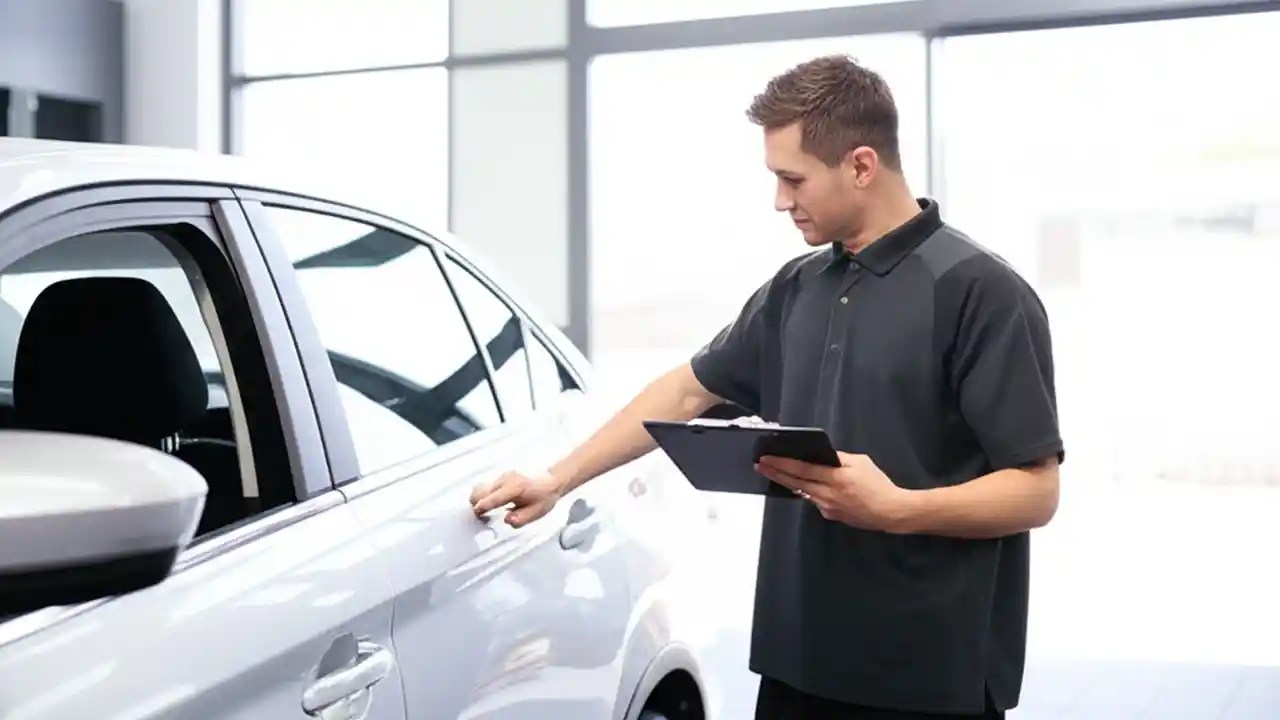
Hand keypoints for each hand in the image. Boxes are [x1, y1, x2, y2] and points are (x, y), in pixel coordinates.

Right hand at [470, 469, 565, 528]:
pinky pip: (486, 487)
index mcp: (513, 488)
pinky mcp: (501, 478)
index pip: (491, 498)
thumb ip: (520, 519)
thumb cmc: (543, 497)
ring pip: (481, 488)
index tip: (478, 517)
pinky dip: (484, 496)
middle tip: (482, 517)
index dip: (481, 509)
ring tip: (486, 511)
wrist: (550, 482)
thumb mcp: (535, 513)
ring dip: (479, 500)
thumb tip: (507, 520)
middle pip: (479, 491)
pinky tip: (492, 504)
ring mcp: (502, 477)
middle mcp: (505, 480)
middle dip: (476, 504)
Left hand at [755, 452, 912, 531]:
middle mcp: (827, 494)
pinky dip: (807, 491)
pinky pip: (814, 500)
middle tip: (760, 466)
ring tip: (772, 473)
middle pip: (795, 482)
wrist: (890, 512)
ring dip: (786, 482)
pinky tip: (801, 485)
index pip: (802, 469)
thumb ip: (839, 458)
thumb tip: (822, 456)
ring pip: (802, 492)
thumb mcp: (860, 462)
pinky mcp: (830, 515)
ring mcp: (827, 507)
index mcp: (835, 478)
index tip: (766, 459)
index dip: (782, 463)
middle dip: (775, 473)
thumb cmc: (878, 484)